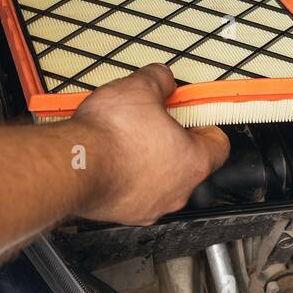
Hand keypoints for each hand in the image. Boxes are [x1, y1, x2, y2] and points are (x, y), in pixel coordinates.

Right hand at [70, 64, 229, 225]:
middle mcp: (178, 190)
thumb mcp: (140, 87)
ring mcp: (152, 206)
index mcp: (194, 161)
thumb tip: (163, 78)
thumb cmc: (110, 134)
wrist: (74, 165)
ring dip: (148, 161)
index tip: (190, 114)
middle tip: (153, 121)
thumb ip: (159, 80)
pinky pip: (134, 192)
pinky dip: (126, 177)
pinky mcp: (125, 214)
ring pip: (160, 180)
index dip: (204, 124)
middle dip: (172, 140)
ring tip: (126, 139)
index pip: (219, 145)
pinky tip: (110, 159)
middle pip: (188, 163)